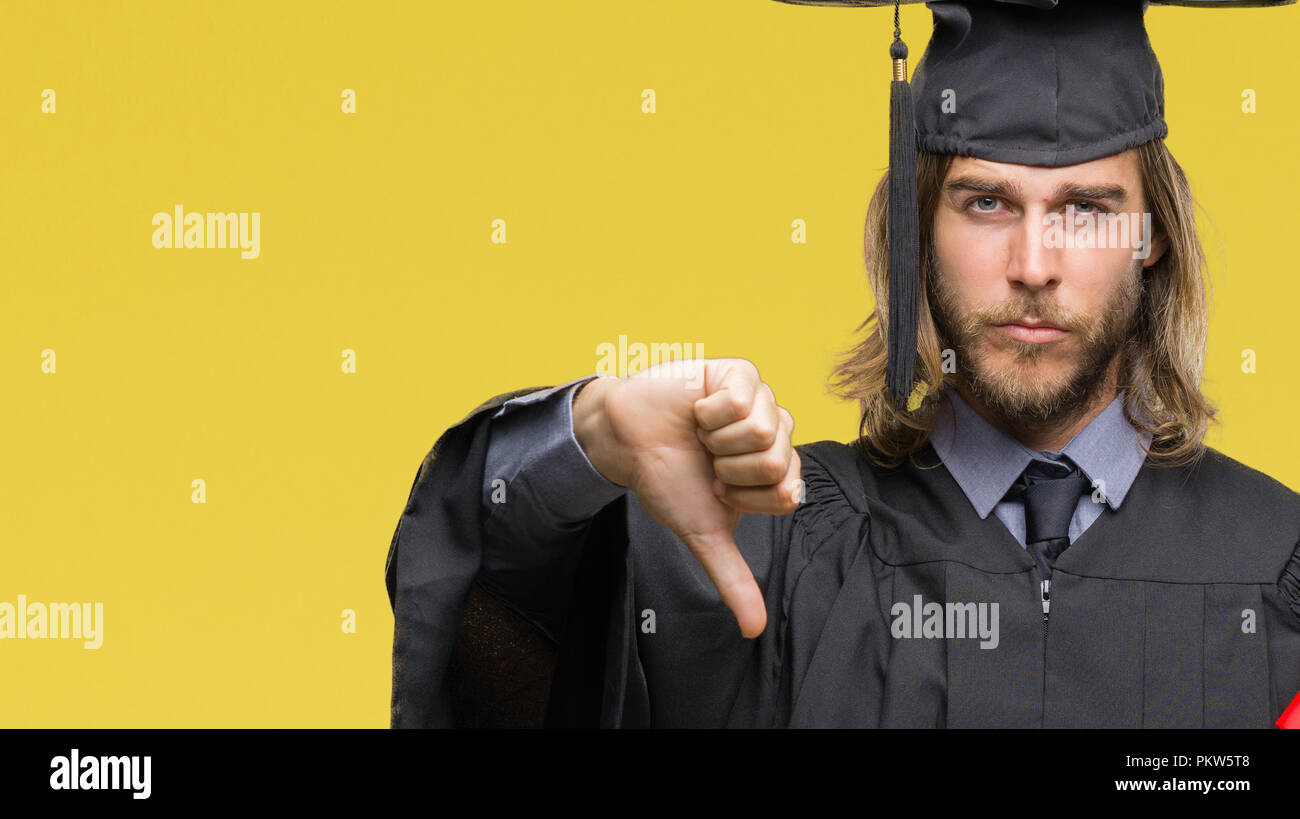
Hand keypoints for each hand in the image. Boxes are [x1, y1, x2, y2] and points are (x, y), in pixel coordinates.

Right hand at [573, 358, 800, 637]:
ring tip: (701, 436)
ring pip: (763, 429)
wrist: (627, 441)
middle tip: (708, 460)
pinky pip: (743, 397)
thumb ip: (733, 578)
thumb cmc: (668, 480)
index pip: (788, 492)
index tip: (719, 488)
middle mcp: (776, 433)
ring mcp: (761, 400)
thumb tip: (753, 630)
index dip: (746, 497)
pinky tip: (698, 410)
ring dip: (718, 440)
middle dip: (730, 469)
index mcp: (776, 469)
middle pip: (776, 461)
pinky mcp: (739, 373)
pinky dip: (710, 412)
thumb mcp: (704, 533)